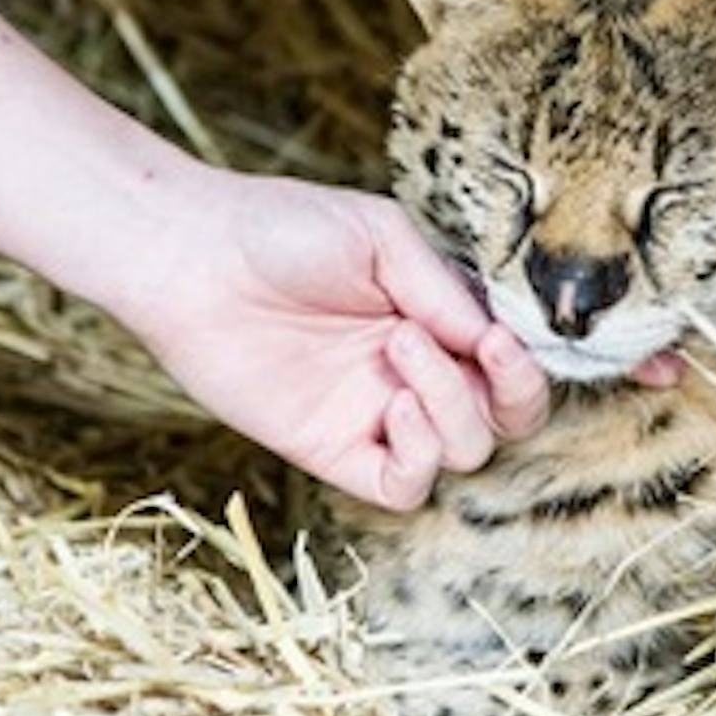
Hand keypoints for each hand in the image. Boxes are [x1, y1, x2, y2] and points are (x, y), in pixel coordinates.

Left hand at [118, 169, 549, 509]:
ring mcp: (378, 414)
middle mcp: (419, 371)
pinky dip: (418, 456)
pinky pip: (404, 486)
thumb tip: (495, 341)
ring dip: (451, 404)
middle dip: (514, 393)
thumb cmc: (282, 229)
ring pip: (464, 452)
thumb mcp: (381, 237)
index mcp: (439, 318)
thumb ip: (443, 290)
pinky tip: (392, 405)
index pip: (513, 363)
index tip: (501, 337)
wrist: (190, 257)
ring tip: (397, 345)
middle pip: (508, 419)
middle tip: (485, 352)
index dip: (525, 362)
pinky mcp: (334, 449)